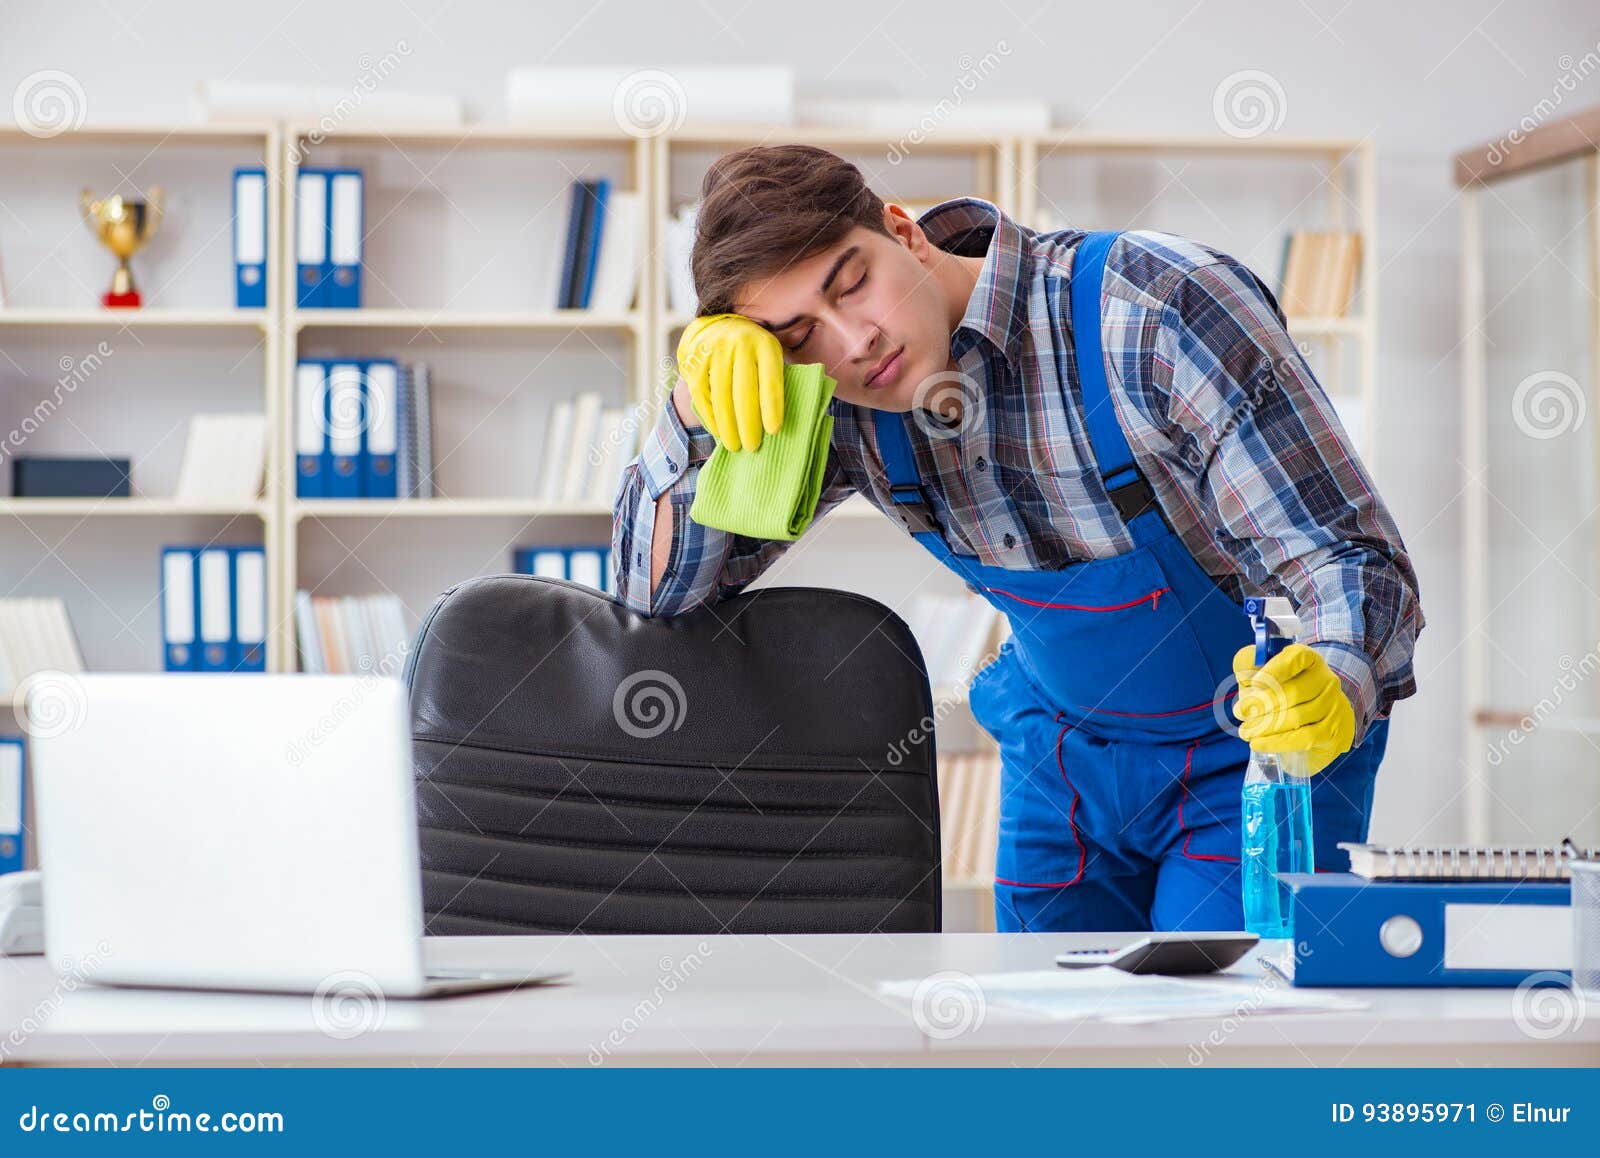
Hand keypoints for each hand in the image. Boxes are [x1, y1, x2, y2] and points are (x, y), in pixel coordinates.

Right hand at [676, 313, 784, 451]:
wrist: (716, 325)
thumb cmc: (751, 351)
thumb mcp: (768, 354)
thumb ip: (773, 379)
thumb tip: (777, 423)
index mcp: (765, 345)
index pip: (770, 380)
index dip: (772, 407)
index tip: (773, 431)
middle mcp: (740, 344)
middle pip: (744, 392)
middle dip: (748, 424)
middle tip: (752, 447)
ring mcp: (715, 351)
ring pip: (721, 396)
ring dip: (728, 426)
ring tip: (734, 445)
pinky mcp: (695, 360)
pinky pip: (702, 395)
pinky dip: (710, 417)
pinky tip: (718, 431)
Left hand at [1231, 642, 1354, 773]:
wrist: (1313, 722)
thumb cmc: (1280, 693)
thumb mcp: (1261, 675)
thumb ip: (1249, 666)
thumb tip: (1243, 673)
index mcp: (1309, 661)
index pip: (1297, 657)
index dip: (1275, 669)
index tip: (1254, 682)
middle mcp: (1327, 681)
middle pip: (1294, 692)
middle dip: (1261, 704)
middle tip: (1240, 712)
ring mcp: (1334, 707)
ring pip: (1297, 717)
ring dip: (1266, 726)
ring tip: (1245, 731)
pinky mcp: (1335, 732)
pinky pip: (1304, 738)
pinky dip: (1277, 742)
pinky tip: (1257, 743)